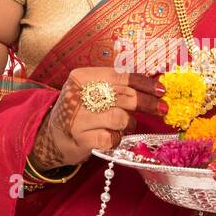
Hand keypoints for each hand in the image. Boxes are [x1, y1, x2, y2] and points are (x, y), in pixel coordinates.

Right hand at [30, 67, 165, 171]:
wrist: (53, 137)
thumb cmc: (82, 110)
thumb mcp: (92, 90)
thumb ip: (118, 85)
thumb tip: (154, 84)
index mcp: (82, 76)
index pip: (120, 76)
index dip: (144, 83)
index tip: (161, 90)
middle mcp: (77, 94)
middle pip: (123, 96)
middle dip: (147, 103)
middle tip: (162, 109)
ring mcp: (77, 118)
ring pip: (120, 118)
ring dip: (128, 123)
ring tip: (124, 125)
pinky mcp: (80, 139)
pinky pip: (112, 138)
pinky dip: (117, 139)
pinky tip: (110, 137)